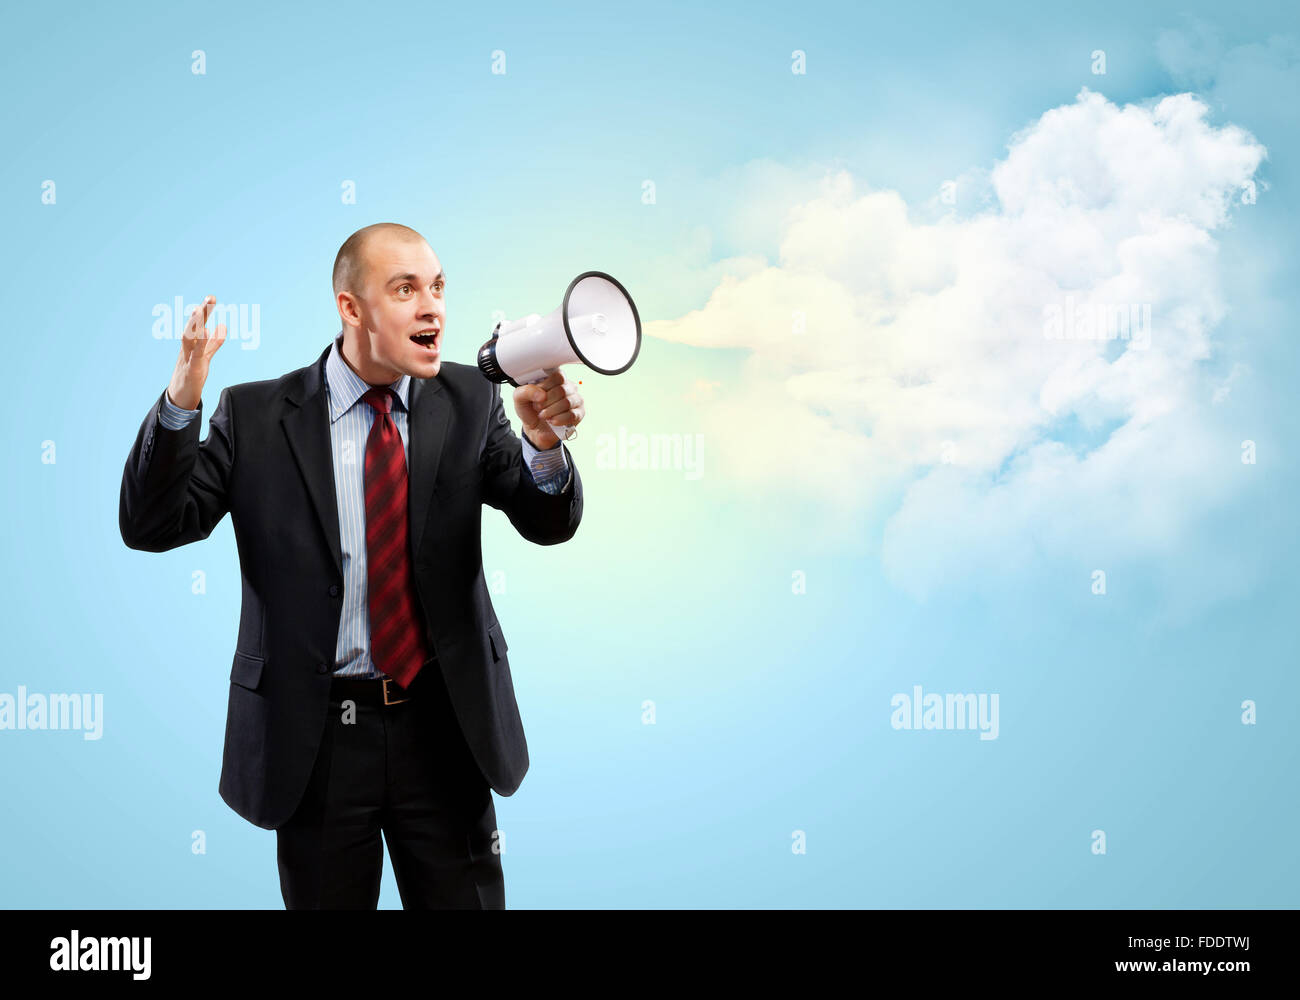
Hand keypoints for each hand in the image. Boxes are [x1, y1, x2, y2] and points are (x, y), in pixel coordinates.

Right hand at [167, 295, 226, 409]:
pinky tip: (205, 332)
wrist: (180, 396)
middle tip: (210, 297)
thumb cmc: (191, 374)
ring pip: (189, 337)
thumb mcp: (205, 356)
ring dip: (194, 323)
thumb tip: (222, 326)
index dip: (204, 311)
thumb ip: (214, 342)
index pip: (198, 324)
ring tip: (200, 309)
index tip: (211, 297)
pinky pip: (196, 354)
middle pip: (193, 326)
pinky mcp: (192, 369)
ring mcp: (187, 357)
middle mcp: (187, 347)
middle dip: (201, 312)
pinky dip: (201, 342)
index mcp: (191, 343)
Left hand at [512, 368, 584, 448]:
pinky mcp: (579, 413)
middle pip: (561, 390)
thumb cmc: (530, 410)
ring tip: (543, 415)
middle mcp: (568, 387)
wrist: (535, 429)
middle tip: (538, 407)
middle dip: (546, 402)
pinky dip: (559, 419)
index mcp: (555, 379)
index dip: (545, 386)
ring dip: (551, 411)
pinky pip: (572, 415)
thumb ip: (526, 391)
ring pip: (567, 402)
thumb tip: (542, 394)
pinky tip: (552, 421)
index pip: (557, 376)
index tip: (537, 396)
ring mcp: (576, 400)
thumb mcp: (520, 398)